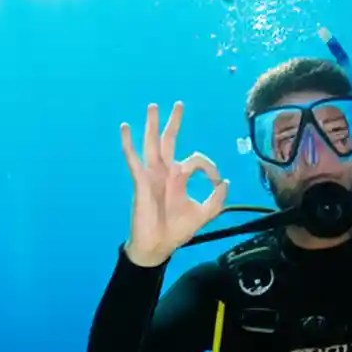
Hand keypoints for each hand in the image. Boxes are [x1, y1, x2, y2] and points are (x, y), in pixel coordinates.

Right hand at [120, 101, 228, 266]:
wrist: (157, 246)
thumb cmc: (176, 231)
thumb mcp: (203, 214)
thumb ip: (217, 200)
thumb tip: (225, 183)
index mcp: (179, 178)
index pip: (196, 160)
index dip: (210, 168)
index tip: (217, 183)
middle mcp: (165, 172)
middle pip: (170, 141)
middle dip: (174, 122)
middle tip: (178, 104)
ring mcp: (152, 175)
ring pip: (152, 144)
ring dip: (152, 125)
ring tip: (153, 106)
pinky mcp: (141, 181)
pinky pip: (133, 159)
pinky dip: (128, 143)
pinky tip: (126, 128)